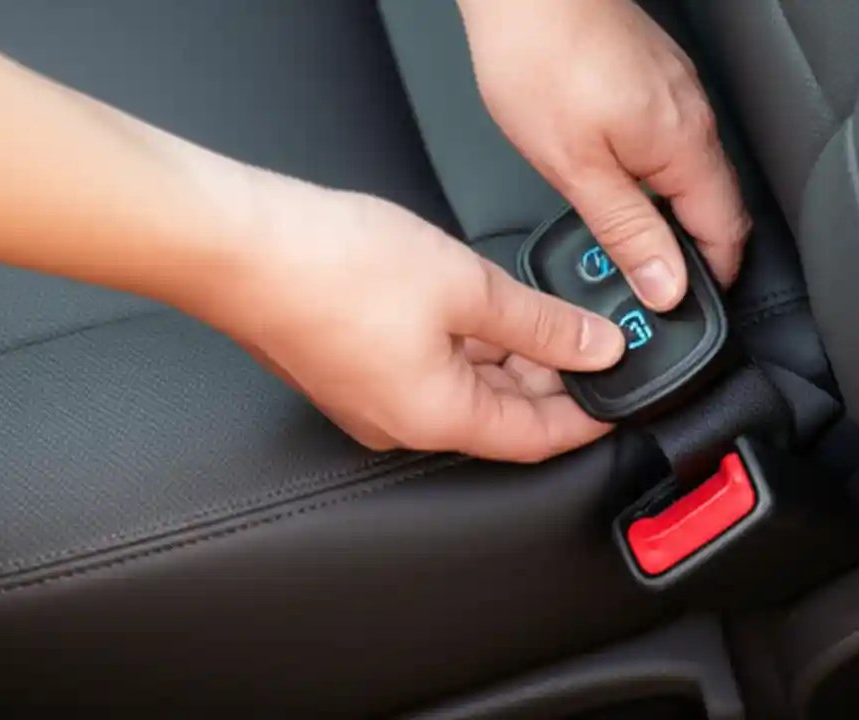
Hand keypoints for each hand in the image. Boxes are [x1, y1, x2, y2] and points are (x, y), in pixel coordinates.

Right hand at [212, 179, 624, 461]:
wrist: (237, 245)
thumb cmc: (332, 266)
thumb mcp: (466, 287)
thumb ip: (542, 323)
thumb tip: (597, 347)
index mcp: (438, 417)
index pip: (537, 439)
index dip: (588, 418)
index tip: (622, 394)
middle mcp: (403, 423)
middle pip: (501, 415)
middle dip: (552, 378)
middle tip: (589, 334)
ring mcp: (372, 400)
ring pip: (464, 390)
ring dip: (509, 357)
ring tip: (542, 311)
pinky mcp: (351, 368)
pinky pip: (429, 371)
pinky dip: (466, 346)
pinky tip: (481, 306)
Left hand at [458, 0, 750, 310]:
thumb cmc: (542, 59)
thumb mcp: (577, 168)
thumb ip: (627, 230)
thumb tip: (666, 284)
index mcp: (686, 149)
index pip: (727, 234)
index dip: (713, 280)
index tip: (687, 309)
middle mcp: (695, 120)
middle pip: (716, 207)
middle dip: (692, 254)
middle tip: (653, 288)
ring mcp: (679, 94)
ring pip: (693, 175)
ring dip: (672, 216)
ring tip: (631, 245)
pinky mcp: (655, 77)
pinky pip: (673, 143)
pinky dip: (657, 179)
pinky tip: (621, 185)